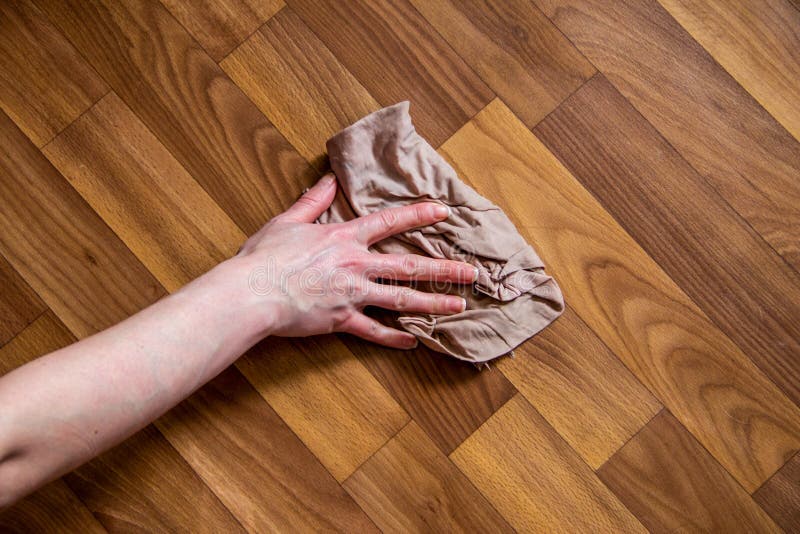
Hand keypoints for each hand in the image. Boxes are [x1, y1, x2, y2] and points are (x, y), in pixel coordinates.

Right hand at [233, 174, 476, 347]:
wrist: (253, 291)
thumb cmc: (266, 256)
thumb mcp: (288, 220)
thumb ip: (313, 200)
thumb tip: (330, 178)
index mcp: (344, 238)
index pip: (390, 222)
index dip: (418, 215)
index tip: (443, 211)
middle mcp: (356, 265)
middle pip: (409, 266)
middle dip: (444, 269)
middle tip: (471, 273)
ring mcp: (352, 294)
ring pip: (401, 299)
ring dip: (433, 304)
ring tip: (458, 307)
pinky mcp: (342, 320)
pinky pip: (374, 331)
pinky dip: (393, 338)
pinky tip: (413, 342)